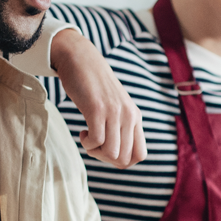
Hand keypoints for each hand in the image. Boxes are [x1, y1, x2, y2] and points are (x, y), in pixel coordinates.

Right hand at [50, 29, 146, 167]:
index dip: (122, 161)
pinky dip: (87, 144)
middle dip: (106, 160)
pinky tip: (83, 132)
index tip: (107, 149)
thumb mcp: (115, 107)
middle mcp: (129, 116)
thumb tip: (117, 155)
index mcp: (135, 117)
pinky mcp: (97, 109)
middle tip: (94, 145)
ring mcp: (114, 113)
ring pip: (112, 154)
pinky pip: (96, 141)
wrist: (81, 59)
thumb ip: (121, 125)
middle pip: (125, 159)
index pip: (140, 155)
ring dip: (96, 152)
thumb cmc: (93, 87)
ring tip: (88, 137)